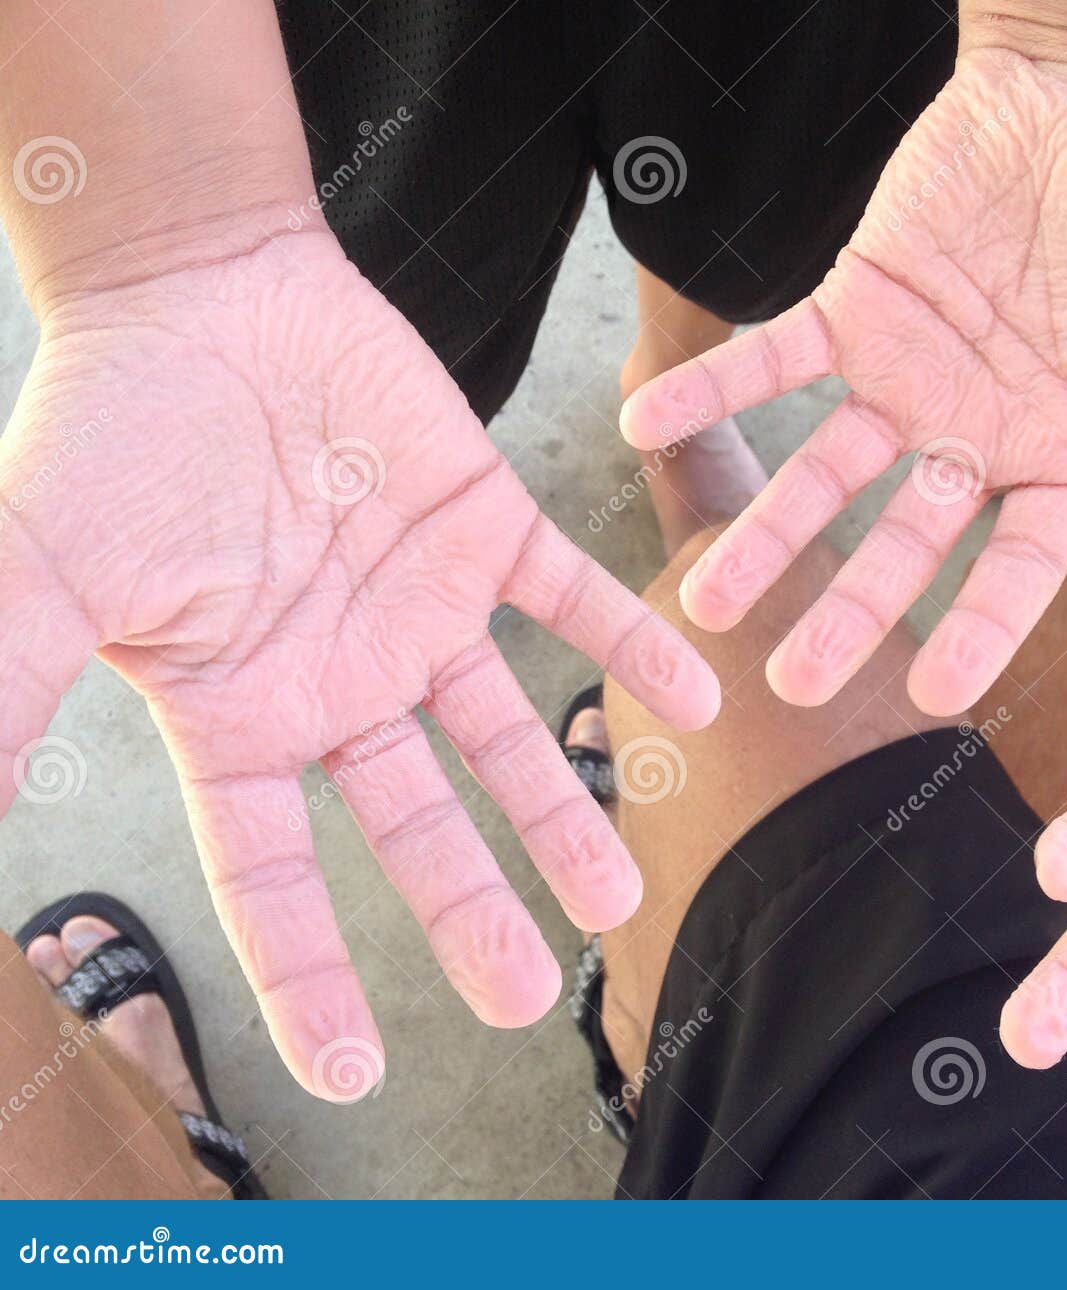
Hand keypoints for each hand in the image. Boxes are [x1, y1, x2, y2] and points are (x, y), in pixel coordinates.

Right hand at [0, 230, 718, 1098]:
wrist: (199, 292)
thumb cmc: (114, 432)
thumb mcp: (43, 578)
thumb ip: (3, 696)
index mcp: (242, 716)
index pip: (275, 876)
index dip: (311, 974)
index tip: (356, 1074)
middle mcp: (343, 683)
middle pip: (418, 827)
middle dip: (473, 911)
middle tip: (534, 999)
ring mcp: (421, 610)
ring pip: (508, 733)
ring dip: (565, 809)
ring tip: (621, 895)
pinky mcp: (486, 528)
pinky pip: (576, 596)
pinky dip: (635, 641)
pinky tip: (698, 698)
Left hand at [621, 50, 1066, 715]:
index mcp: (1062, 453)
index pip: (1019, 563)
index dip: (980, 625)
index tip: (935, 695)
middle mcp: (975, 435)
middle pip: (904, 542)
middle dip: (848, 609)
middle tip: (787, 682)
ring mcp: (908, 377)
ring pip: (827, 473)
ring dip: (767, 532)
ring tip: (706, 602)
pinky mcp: (854, 308)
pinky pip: (774, 357)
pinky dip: (714, 386)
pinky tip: (647, 425)